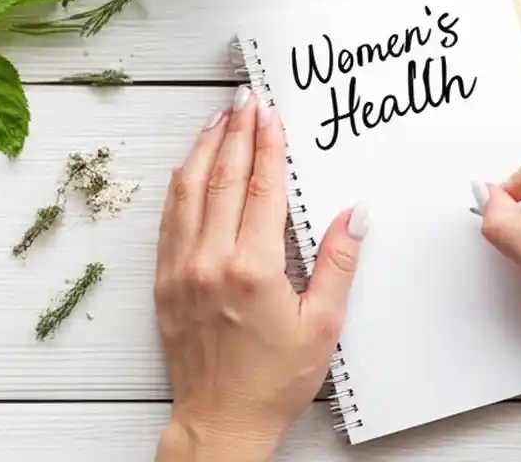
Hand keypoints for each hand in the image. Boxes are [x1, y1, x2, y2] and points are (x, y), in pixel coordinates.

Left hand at [154, 86, 367, 461]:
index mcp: (252, 269)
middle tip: (245, 99)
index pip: (260, 188)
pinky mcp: (163, 281)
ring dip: (203, 148)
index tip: (270, 114)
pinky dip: (180, 183)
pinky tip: (190, 166)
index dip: (267, 145)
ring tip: (218, 118)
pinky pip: (170, 217)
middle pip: (222, 178)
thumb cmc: (273, 380)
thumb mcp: (322, 323)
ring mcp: (180, 269)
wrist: (221, 420)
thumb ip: (339, 262)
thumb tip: (357, 214)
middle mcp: (209, 261)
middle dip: (235, 132)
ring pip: (188, 190)